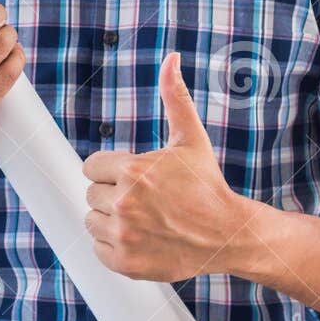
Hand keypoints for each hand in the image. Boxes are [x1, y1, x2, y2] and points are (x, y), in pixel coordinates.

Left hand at [79, 51, 255, 280]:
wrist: (228, 234)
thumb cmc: (206, 184)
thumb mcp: (190, 138)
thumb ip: (174, 97)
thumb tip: (172, 57)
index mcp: (133, 170)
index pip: (90, 167)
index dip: (111, 171)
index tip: (135, 178)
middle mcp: (124, 203)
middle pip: (91, 193)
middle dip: (112, 194)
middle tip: (144, 200)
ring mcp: (124, 235)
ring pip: (91, 220)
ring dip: (110, 220)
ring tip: (143, 219)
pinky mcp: (125, 263)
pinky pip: (97, 249)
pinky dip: (112, 246)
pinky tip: (139, 238)